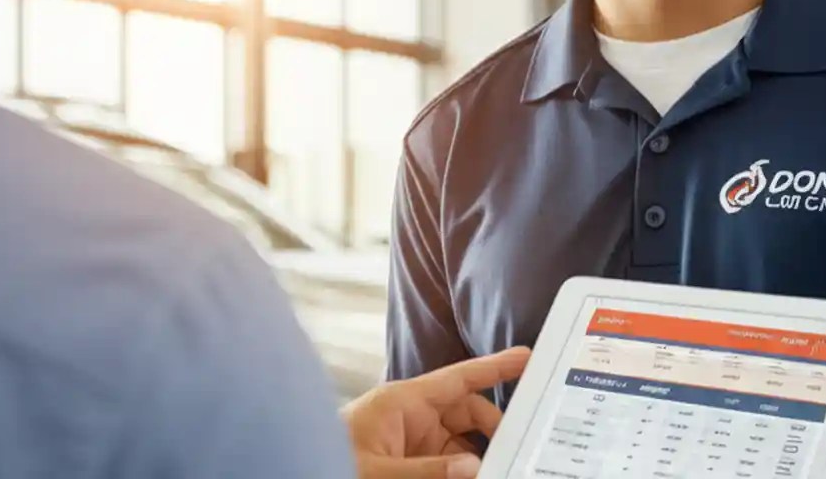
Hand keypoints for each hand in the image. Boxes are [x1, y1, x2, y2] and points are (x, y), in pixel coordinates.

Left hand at [340, 347, 532, 478]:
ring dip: (479, 457)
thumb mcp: (377, 471)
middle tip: (523, 447)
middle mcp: (411, 418)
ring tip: (502, 466)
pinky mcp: (408, 462)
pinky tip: (476, 474)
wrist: (297, 467)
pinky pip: (447, 462)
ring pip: (461, 443)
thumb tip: (473, 466)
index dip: (495, 367)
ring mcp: (411, 441)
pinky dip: (463, 469)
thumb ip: (425, 470)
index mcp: (403, 403)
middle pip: (469, 414)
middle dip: (496, 429)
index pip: (459, 379)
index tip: (528, 357)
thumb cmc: (325, 462)